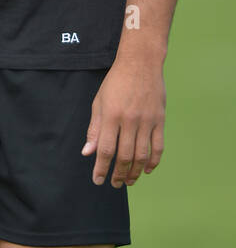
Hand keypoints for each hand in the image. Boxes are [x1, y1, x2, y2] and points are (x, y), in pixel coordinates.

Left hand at [81, 58, 165, 186]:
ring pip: (142, 155)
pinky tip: (147, 170)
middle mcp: (129, 120)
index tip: (98, 180)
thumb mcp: (99, 102)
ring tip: (129, 181)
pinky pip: (158, 146)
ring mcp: (147, 121)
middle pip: (125, 156)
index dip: (101, 168)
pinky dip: (153, 161)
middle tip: (114, 184)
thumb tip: (87, 152)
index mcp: (111, 116)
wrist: (141, 63)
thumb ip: (94, 129)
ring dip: (135, 172)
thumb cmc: (116, 82)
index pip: (105, 150)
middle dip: (118, 174)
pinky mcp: (160, 120)